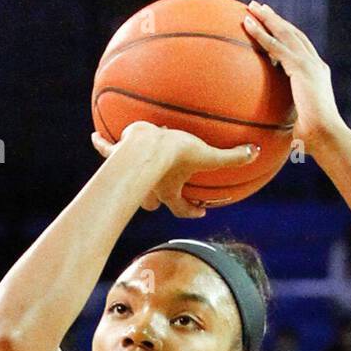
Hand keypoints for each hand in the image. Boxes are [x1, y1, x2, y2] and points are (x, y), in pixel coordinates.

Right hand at [91, 121, 258, 218]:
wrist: (146, 144)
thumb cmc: (176, 153)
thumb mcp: (207, 154)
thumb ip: (232, 157)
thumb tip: (256, 152)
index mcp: (169, 191)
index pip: (182, 208)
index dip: (192, 211)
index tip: (200, 210)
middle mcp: (149, 187)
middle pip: (152, 203)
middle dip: (155, 202)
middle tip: (160, 198)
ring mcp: (132, 172)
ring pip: (128, 182)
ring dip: (128, 178)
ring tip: (125, 170)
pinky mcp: (119, 153)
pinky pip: (108, 150)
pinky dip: (102, 145)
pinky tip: (95, 138)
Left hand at [242, 1, 345, 156]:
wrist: (326, 136)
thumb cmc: (314, 140)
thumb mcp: (298, 124)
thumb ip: (288, 119)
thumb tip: (271, 130)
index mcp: (317, 75)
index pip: (300, 48)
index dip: (285, 35)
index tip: (271, 26)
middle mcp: (315, 65)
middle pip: (293, 34)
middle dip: (275, 19)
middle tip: (259, 7)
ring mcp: (310, 64)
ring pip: (285, 34)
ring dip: (267, 19)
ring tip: (251, 7)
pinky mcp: (301, 68)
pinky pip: (276, 47)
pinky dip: (262, 34)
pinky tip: (248, 25)